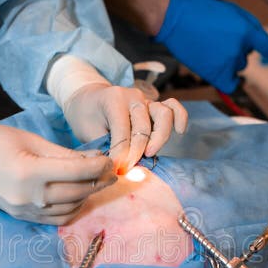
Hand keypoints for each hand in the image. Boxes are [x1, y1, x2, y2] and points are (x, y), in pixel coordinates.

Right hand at [0, 122, 115, 224]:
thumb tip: (93, 161)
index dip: (99, 167)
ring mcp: (25, 210)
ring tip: (97, 182)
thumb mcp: (30, 140)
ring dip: (88, 195)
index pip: (77, 173)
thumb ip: (63, 154)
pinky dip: (73, 208)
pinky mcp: (22, 216)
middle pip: (78, 192)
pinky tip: (79, 195)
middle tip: (112, 172)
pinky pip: (57, 218)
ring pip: (71, 208)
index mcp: (30, 173)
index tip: (109, 160)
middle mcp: (29, 197)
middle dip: (99, 182)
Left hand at [63, 84, 187, 173]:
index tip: (116, 171)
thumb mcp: (88, 131)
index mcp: (113, 100)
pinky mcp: (155, 105)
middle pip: (143, 128)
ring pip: (164, 115)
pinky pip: (173, 107)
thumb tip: (120, 167)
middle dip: (136, 153)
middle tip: (126, 169)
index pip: (122, 132)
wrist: (88, 99)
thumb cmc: (87, 116)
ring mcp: (146, 100)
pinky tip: (180, 132)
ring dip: (159, 138)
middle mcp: (133, 97)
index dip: (120, 155)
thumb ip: (105, 146)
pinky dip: (180, 118)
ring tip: (150, 154)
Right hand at [153, 0, 267, 93]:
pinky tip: (230, 76)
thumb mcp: (234, 12)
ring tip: (213, 50)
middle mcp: (240, 48)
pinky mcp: (215, 74)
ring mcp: (228, 63)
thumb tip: (263, 46)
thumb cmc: (204, 13)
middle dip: (240, 50)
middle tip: (222, 41)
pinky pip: (231, 85)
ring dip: (230, 62)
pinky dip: (233, 82)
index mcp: (247, 30)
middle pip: (248, 57)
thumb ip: (251, 28)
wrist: (177, 19)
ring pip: (238, 67)